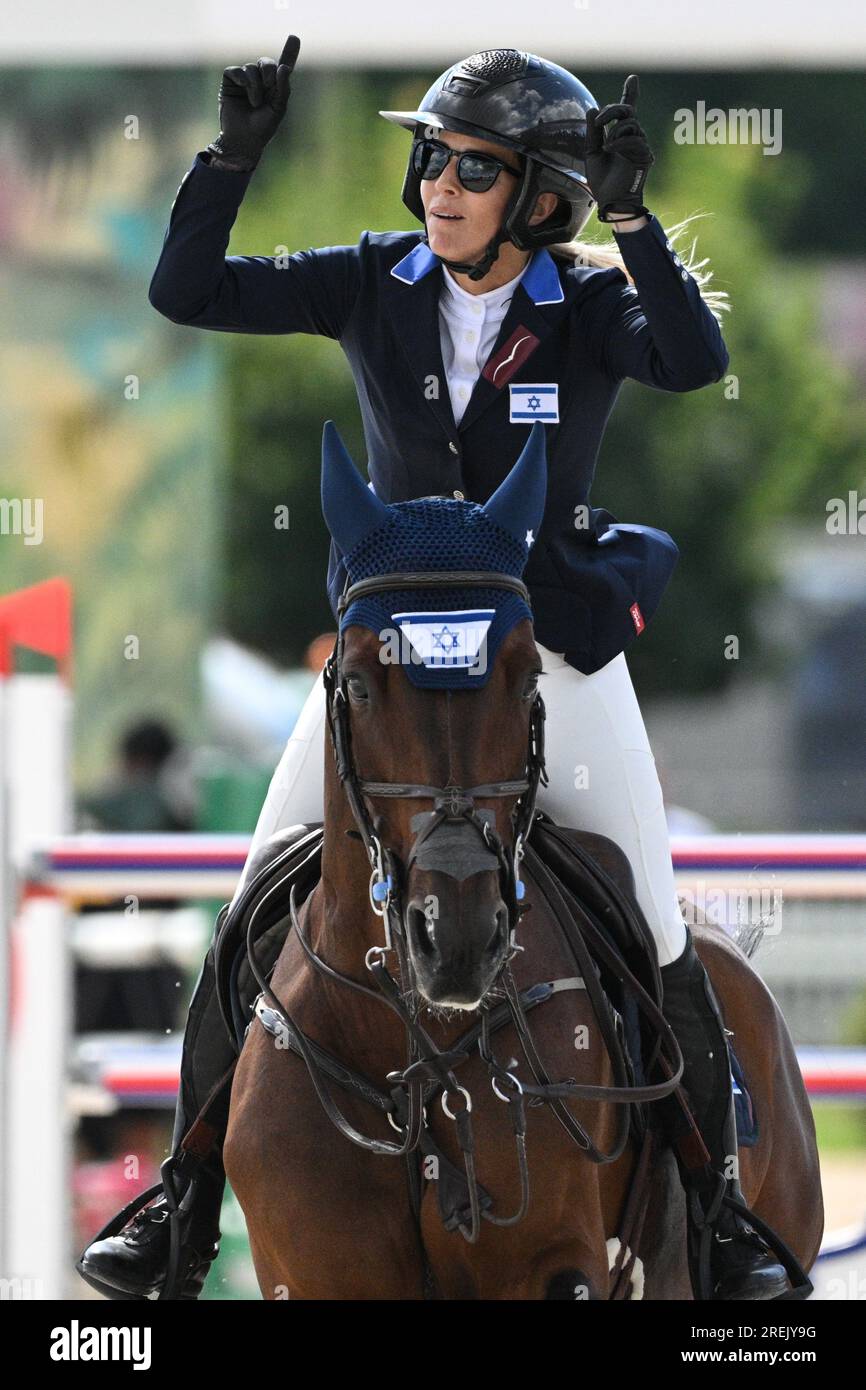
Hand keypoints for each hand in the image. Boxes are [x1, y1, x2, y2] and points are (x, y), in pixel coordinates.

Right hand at [207, 35, 299, 168]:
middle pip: (265, 62)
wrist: (243, 140)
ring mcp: (244, 80)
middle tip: (269, 86)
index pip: (282, 66)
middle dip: (268, 71)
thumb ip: (283, 88)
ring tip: (255, 103)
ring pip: (250, 67)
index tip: (294, 38)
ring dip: (255, 84)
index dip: (289, 52)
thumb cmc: (262, 128)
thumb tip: (284, 67)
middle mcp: (260, 81)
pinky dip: (243, 81)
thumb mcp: (278, 109)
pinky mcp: (230, 82)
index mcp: (274, 87)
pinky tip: (245, 94)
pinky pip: (236, 71)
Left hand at [584, 75, 654, 223]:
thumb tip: (592, 109)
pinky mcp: (645, 155)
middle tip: (600, 119)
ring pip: (630, 124)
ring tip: (606, 146)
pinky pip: (633, 139)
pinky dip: (619, 142)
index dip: (630, 93)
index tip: (632, 78)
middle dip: (612, 110)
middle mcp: (633, 137)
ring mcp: (640, 146)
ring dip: (614, 131)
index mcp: (620, 135)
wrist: (611, 201)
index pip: (626, 111)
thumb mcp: (592, 152)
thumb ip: (593, 132)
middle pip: (627, 111)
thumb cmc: (602, 180)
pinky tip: (610, 150)